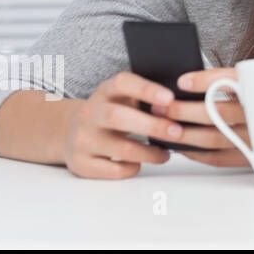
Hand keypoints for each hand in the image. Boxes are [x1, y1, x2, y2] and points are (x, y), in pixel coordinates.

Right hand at [62, 72, 178, 178]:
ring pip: (120, 148)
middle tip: (177, 131)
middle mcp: (89, 113)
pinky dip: (133, 168)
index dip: (146, 90)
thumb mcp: (123, 98)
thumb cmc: (111, 112)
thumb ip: (146, 98)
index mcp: (104, 92)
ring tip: (166, 153)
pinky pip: (114, 169)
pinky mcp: (81, 163)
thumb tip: (184, 105)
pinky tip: (142, 163)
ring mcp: (82, 139)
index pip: (122, 83)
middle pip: (118, 117)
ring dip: (149, 153)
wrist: (69, 131)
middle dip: (152, 126)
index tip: (170, 98)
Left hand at [156, 67, 251, 167]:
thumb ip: (238, 82)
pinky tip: (182, 147)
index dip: (205, 80)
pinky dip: (196, 153)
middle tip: (161, 105)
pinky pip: (219, 158)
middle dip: (183, 109)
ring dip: (184, 133)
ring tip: (162, 126)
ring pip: (213, 137)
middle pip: (217, 113)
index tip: (182, 80)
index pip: (232, 80)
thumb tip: (192, 83)